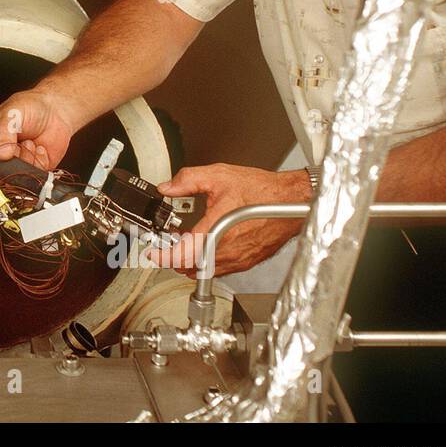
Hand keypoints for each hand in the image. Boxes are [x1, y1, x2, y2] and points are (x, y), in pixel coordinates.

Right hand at [0, 88, 81, 186]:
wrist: (56, 109)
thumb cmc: (30, 106)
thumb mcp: (11, 113)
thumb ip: (3, 132)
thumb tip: (0, 153)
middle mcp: (1, 156)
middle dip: (3, 169)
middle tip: (12, 155)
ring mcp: (17, 163)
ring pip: (15, 177)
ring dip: (23, 161)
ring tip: (28, 142)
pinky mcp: (34, 169)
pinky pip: (33, 176)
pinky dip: (38, 162)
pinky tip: (39, 147)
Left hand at [149, 164, 310, 275]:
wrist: (291, 200)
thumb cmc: (262, 190)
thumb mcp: (218, 176)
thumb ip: (188, 180)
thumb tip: (168, 188)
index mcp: (216, 231)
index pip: (181, 254)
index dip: (162, 256)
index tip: (153, 253)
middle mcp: (228, 250)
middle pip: (190, 266)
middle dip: (174, 257)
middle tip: (167, 244)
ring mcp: (238, 259)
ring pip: (204, 270)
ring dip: (190, 260)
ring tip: (184, 243)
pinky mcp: (247, 261)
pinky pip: (220, 268)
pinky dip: (207, 261)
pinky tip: (206, 245)